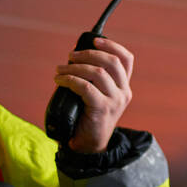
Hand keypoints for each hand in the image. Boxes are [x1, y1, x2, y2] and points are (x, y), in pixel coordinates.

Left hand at [53, 37, 134, 152]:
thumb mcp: (96, 96)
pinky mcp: (102, 109)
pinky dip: (70, 80)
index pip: (126, 59)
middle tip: (70, 56)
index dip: (111, 45)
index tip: (95, 40)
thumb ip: (93, 79)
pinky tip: (60, 80)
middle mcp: (123, 92)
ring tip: (59, 69)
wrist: (89, 146)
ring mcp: (114, 101)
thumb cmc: (88, 118)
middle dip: (88, 54)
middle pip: (111, 62)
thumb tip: (74, 56)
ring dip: (74, 67)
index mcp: (123, 87)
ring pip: (97, 72)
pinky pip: (85, 87)